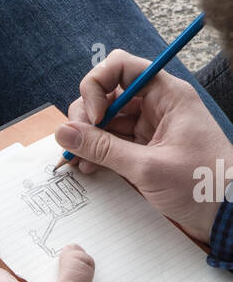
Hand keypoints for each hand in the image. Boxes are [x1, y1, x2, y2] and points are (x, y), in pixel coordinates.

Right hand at [55, 49, 232, 243]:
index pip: (121, 67)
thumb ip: (103, 149)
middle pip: (107, 93)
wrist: (227, 213)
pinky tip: (88, 167)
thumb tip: (64, 133)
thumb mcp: (148, 168)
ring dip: (87, 138)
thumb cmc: (203, 185)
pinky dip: (96, 152)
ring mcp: (149, 128)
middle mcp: (156, 106)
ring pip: (105, 120)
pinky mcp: (144, 149)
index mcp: (166, 96)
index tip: (93, 117)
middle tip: (76, 144)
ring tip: (77, 161)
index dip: (98, 86)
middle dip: (85, 116)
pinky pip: (112, 142)